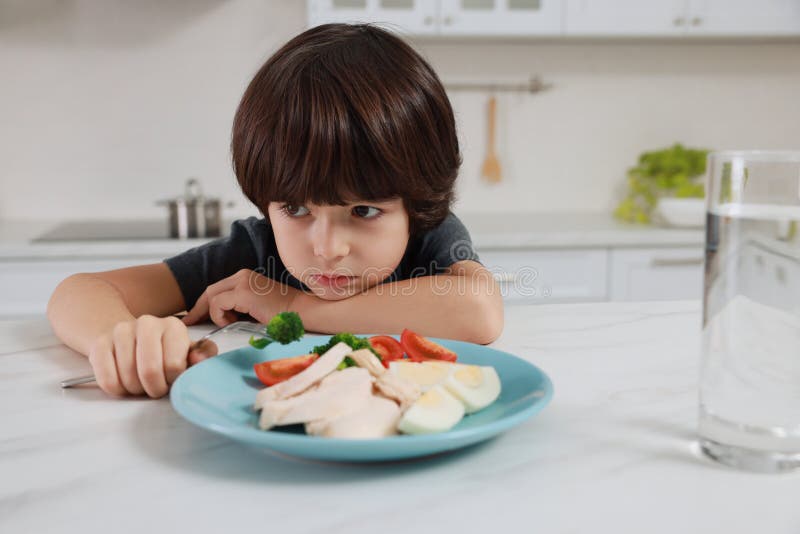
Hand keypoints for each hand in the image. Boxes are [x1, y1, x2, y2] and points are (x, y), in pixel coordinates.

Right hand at [88, 315, 217, 397]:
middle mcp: (147, 323)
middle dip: (155, 388)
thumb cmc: (164, 350)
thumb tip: (197, 359)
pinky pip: (107, 379)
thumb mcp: (188, 352)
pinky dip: (117, 389)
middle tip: (156, 388)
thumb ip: (203, 356)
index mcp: (173, 326)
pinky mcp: (100, 344)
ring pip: (128, 378)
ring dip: (136, 389)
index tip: (172, 379)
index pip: (175, 365)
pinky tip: (123, 383)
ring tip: (141, 383)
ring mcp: (121, 331)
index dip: (173, 381)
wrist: (129, 336)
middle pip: (150, 372)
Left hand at [181, 269, 297, 326]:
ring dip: (214, 314)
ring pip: (211, 297)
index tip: (193, 318)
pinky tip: (234, 321)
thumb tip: (218, 318)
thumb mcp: (255, 308)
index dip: (202, 304)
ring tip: (229, 323)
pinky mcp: (243, 292)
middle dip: (198, 308)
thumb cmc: (283, 315)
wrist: (301, 312)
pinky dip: (220, 316)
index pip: (216, 289)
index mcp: (245, 277)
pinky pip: (218, 304)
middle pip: (209, 291)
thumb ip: (238, 308)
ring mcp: (242, 282)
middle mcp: (242, 275)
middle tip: (191, 323)